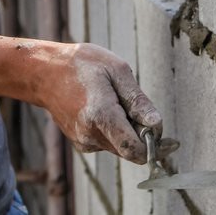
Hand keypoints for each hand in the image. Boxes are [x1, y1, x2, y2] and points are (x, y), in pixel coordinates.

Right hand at [41, 43, 161, 163]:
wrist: (45, 72)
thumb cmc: (82, 65)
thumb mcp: (117, 71)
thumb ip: (138, 101)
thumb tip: (157, 125)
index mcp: (101, 116)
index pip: (135, 150)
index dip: (156, 148)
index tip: (170, 141)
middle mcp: (90, 135)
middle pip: (130, 151)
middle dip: (144, 137)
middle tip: (146, 113)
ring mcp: (83, 141)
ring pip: (120, 147)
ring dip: (129, 132)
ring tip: (119, 101)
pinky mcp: (80, 142)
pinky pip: (108, 142)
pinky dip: (116, 130)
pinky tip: (107, 107)